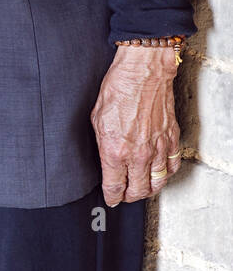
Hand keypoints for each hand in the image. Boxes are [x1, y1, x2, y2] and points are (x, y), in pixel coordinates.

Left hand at [90, 45, 182, 206]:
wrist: (143, 72)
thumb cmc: (119, 88)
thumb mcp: (97, 118)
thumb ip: (101, 144)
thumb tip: (104, 159)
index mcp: (116, 150)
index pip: (115, 187)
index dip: (111, 197)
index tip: (111, 198)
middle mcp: (139, 154)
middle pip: (137, 191)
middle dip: (129, 196)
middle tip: (124, 195)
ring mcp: (158, 148)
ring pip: (157, 183)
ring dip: (148, 189)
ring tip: (141, 187)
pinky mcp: (171, 139)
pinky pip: (172, 166)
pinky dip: (166, 174)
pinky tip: (159, 172)